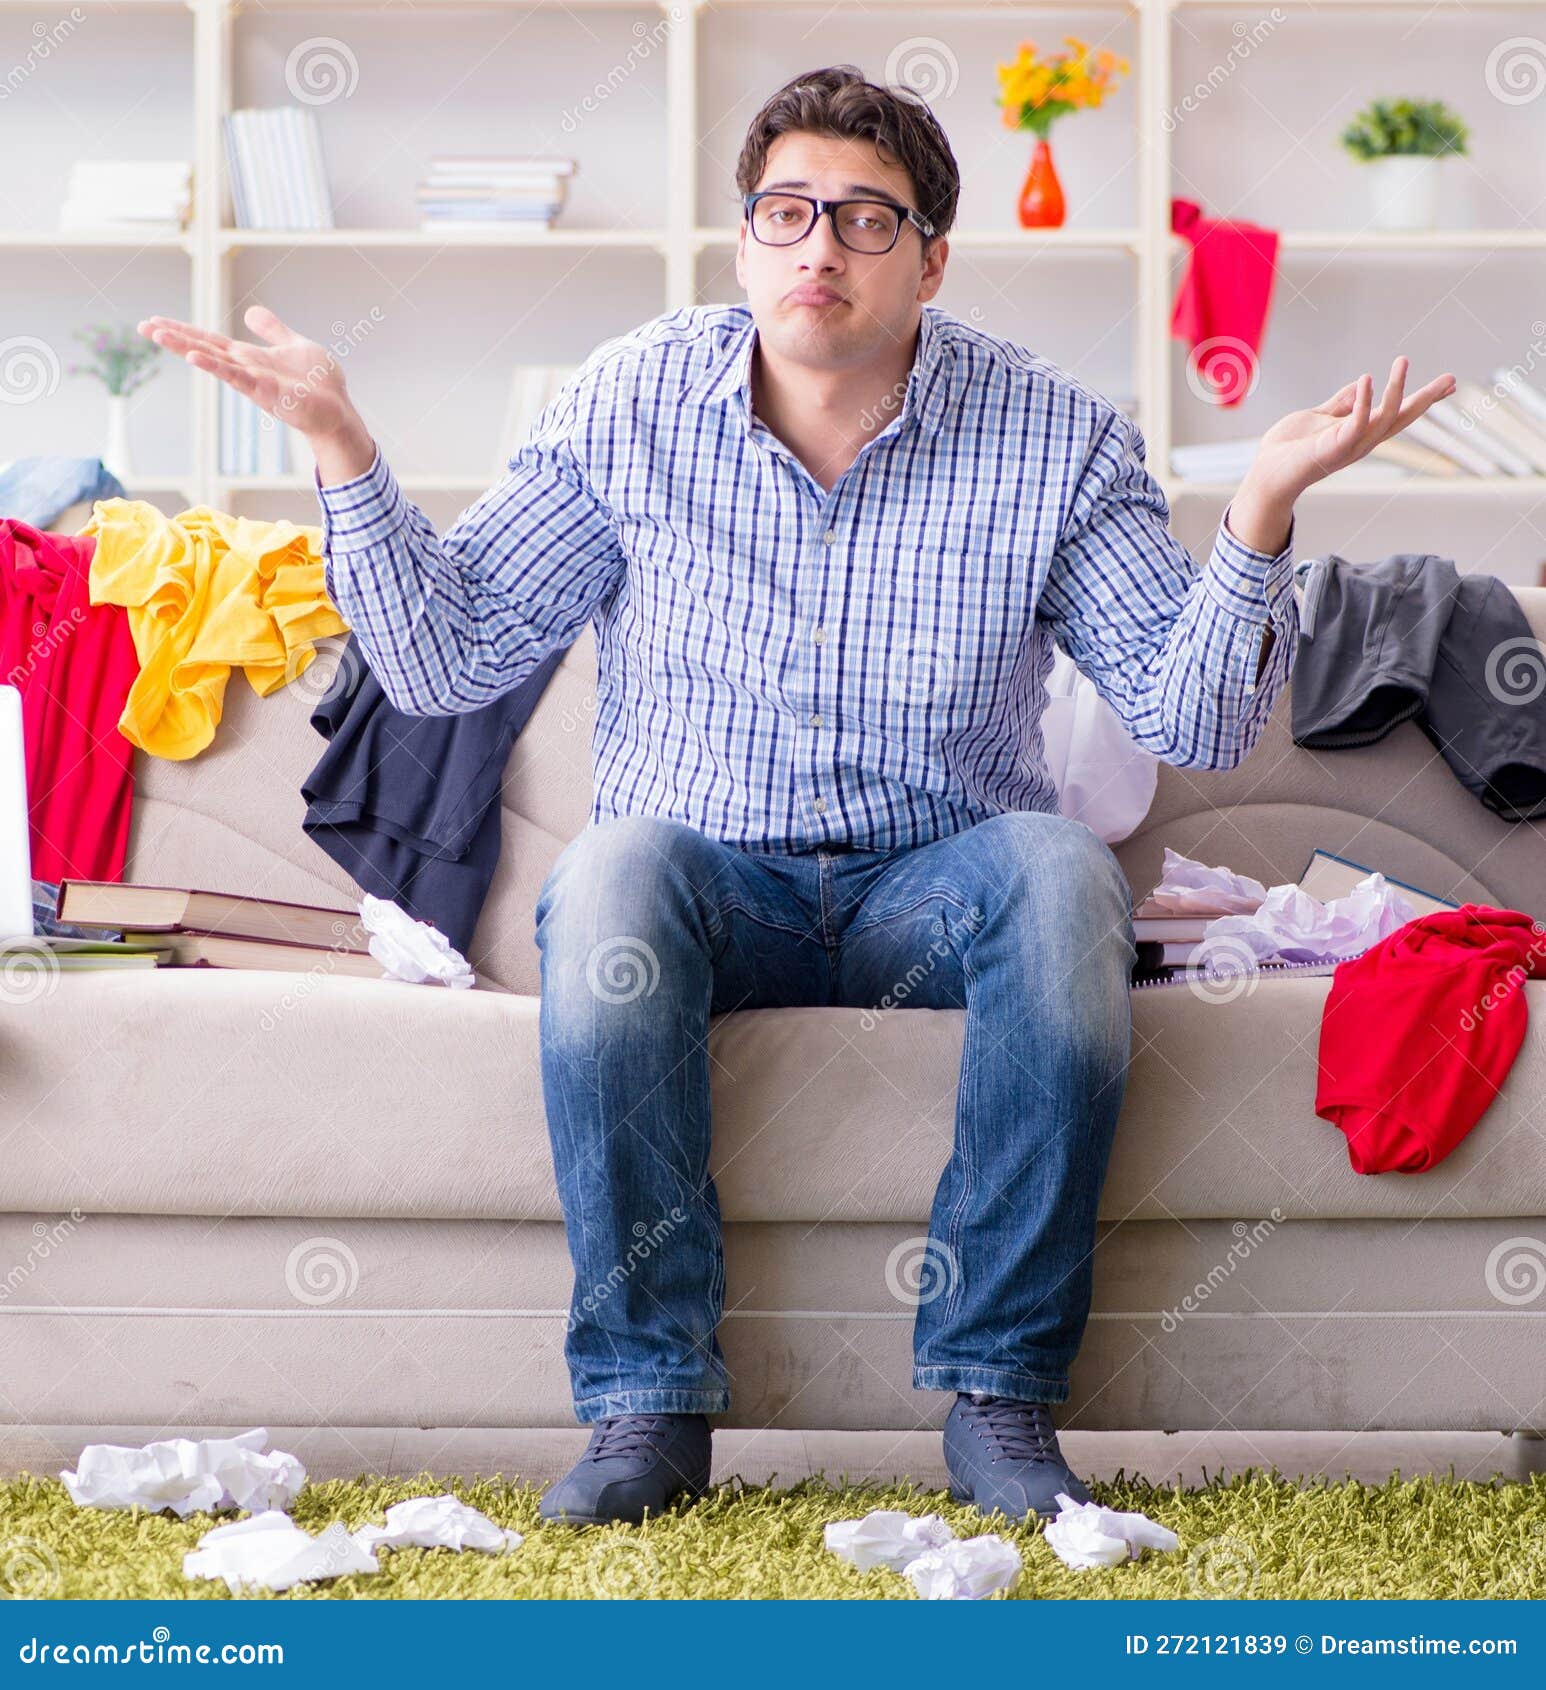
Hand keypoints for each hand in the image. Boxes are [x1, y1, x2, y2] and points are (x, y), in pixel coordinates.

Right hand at [135, 305, 362, 446]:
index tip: (155, 321)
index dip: (184, 330)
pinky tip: (196, 358)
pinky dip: (216, 367)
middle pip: (203, 348)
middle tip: (142, 326)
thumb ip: (272, 330)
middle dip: (173, 337)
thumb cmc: (320, 383)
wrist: (339, 409)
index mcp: (249, 357)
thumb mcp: (294, 345)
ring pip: (213, 360)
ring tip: (157, 334)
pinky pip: (236, 377)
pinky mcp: (266, 392)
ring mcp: (253, 381)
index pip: (210, 340)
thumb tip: (250, 311)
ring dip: (185, 347)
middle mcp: (245, 369)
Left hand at [1245, 356, 1456, 503]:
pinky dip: (1363, 401)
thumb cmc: (1289, 449)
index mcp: (1360, 433)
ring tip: (1402, 360)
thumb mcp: (1319, 418)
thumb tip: (1363, 384)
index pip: (1398, 414)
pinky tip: (1367, 378)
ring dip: (1396, 389)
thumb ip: (1341, 403)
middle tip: (1451, 379)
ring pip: (1384, 418)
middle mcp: (1361, 442)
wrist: (1266, 474)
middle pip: (1402, 419)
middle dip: (1427, 399)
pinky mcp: (1333, 448)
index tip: (1449, 384)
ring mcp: (1349, 446)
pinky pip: (1355, 423)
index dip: (1423, 399)